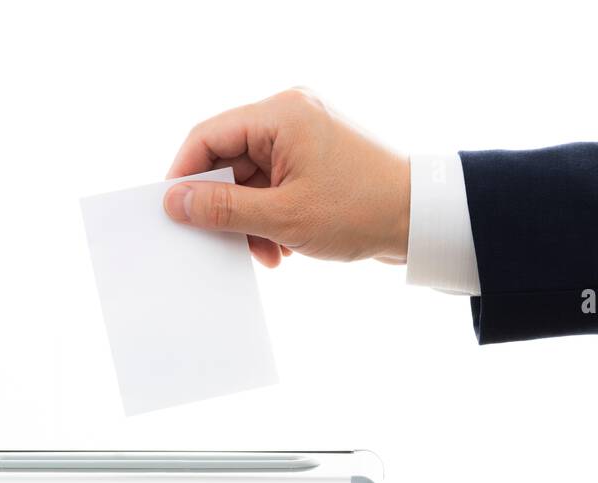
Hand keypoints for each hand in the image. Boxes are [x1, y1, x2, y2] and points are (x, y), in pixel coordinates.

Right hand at [163, 89, 409, 267]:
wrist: (424, 220)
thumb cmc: (361, 211)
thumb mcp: (284, 217)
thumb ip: (223, 209)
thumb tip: (175, 203)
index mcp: (281, 115)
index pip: (208, 136)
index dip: (185, 175)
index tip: (173, 212)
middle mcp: (291, 116)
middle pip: (230, 159)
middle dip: (226, 207)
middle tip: (223, 244)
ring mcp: (306, 138)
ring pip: (253, 178)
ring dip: (251, 220)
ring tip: (266, 253)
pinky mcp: (319, 161)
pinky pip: (277, 185)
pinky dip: (273, 217)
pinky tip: (283, 248)